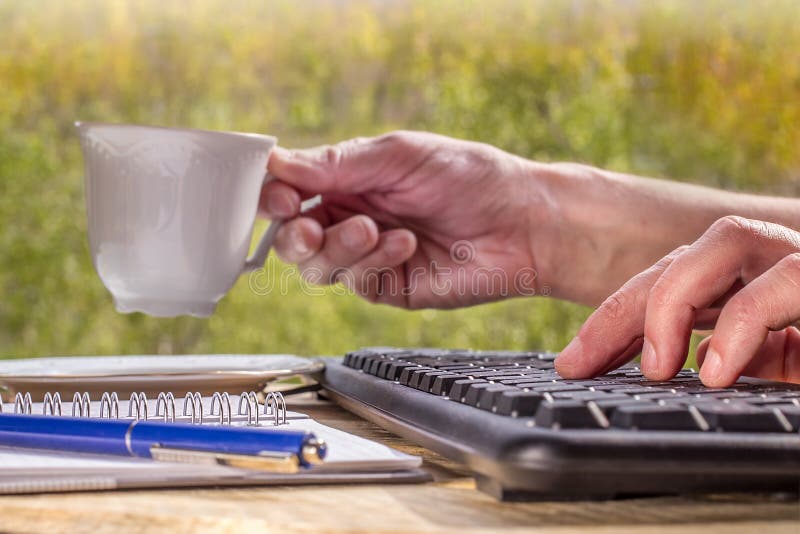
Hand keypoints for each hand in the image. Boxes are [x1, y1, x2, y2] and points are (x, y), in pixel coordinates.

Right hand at [261, 131, 547, 308]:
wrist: (519, 222)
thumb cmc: (467, 176)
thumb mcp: (398, 156)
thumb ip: (336, 164)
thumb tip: (276, 162)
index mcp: (347, 181)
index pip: (290, 192)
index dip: (273, 198)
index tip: (279, 197)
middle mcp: (350, 219)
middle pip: (291, 238)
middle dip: (293, 234)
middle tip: (309, 225)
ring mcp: (368, 257)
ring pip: (316, 267)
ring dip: (337, 248)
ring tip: (373, 229)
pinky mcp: (388, 287)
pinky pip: (356, 283)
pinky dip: (372, 263)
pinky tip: (403, 244)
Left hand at [555, 216, 799, 386]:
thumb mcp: (787, 363)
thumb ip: (744, 357)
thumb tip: (695, 366)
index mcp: (750, 283)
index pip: (668, 284)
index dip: (617, 321)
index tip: (574, 363)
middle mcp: (771, 261)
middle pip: (679, 261)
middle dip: (621, 310)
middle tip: (578, 363)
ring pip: (726, 240)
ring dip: (674, 300)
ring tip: (656, 368)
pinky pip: (788, 278)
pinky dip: (744, 323)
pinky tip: (716, 370)